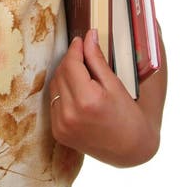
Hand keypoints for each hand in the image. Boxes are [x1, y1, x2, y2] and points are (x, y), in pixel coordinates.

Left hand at [49, 30, 160, 166]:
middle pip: (60, 73)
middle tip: (83, 54)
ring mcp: (61, 125)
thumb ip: (97, 60)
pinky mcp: (58, 132)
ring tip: (81, 74)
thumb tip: (89, 36)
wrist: (131, 150)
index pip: (71, 63)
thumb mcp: (115, 85)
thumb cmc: (129, 116)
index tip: (81, 40)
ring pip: (54, 86)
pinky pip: (54, 102)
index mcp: (87, 100)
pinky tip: (76, 92)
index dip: (75, 48)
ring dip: (65, 75)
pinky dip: (62, 93)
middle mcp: (70, 114)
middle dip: (70, 60)